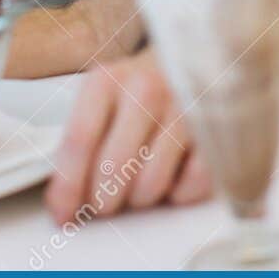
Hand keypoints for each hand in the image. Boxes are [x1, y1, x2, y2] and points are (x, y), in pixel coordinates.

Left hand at [43, 47, 210, 223]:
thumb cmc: (133, 93)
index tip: (63, 214)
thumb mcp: (98, 103)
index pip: (79, 141)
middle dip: (103, 201)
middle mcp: (145, 89)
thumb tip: (63, 204)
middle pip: (113, 170)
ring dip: (140, 198)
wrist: (187, 63)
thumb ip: (79, 145)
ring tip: (139, 183)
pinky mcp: (215, 130)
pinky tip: (173, 175)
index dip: (68, 186)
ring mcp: (183, 108)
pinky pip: (190, 186)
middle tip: (103, 201)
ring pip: (150, 185)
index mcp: (105, 81)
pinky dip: (178, 193)